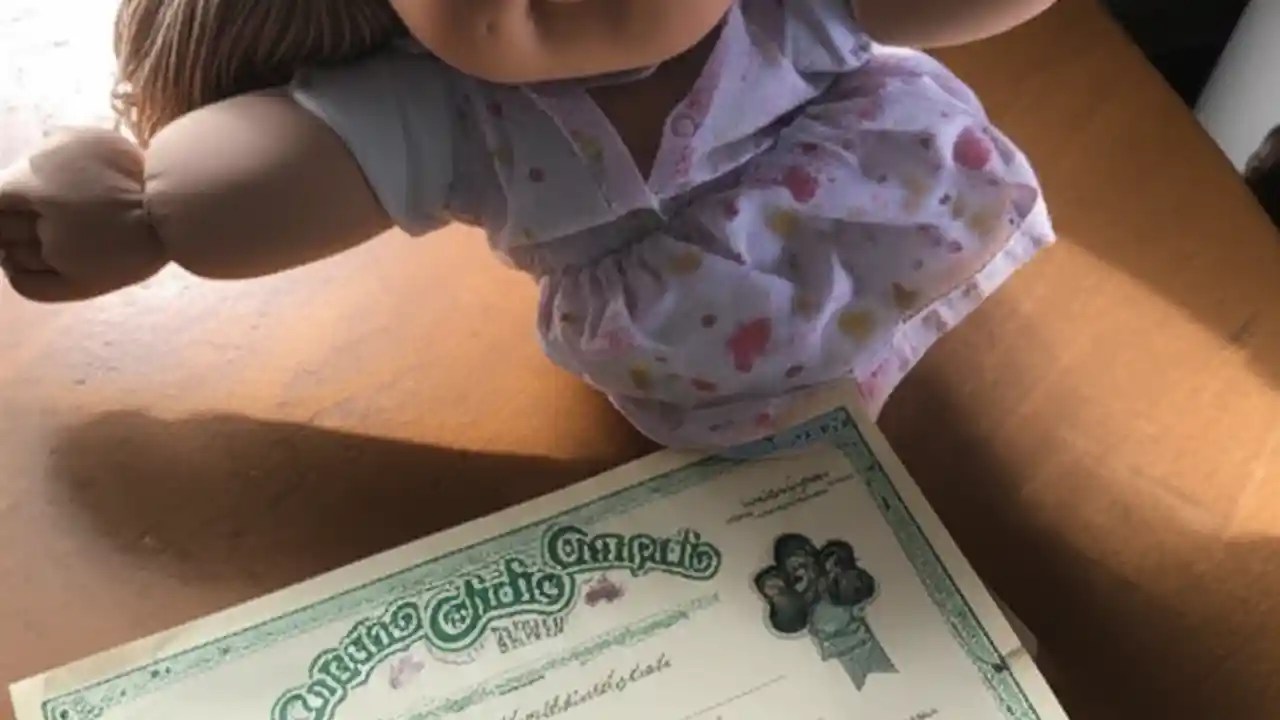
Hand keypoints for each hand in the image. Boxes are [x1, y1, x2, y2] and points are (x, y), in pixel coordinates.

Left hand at [0, 129, 166, 301]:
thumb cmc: (135, 171)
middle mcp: (40, 222)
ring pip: (12, 255)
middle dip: (5, 223)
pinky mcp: (79, 284)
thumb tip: (34, 148)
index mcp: (34, 184)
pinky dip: (19, 277)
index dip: (1, 202)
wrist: (181, 210)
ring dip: (12, 248)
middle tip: (19, 220)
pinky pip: (30, 286)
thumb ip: (50, 142)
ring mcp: (59, 256)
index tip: (8, 203)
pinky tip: (19, 268)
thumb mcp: (86, 139)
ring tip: (24, 240)